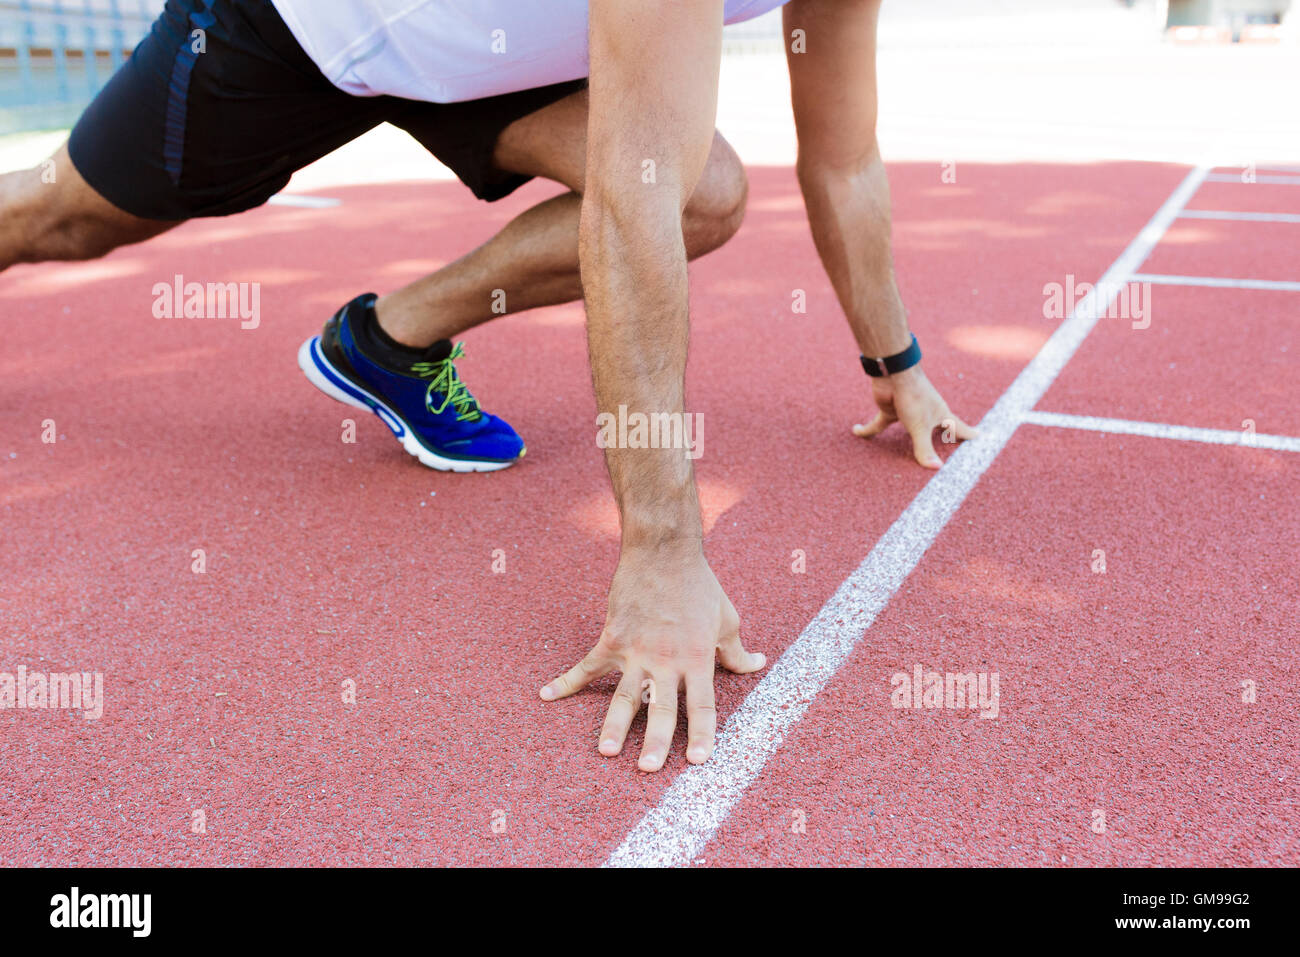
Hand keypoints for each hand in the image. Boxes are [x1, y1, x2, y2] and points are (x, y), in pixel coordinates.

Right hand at [539, 542, 765, 771]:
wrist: (663, 552)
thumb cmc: (699, 586)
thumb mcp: (727, 618)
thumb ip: (737, 650)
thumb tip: (757, 665)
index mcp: (698, 658)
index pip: (702, 705)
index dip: (703, 734)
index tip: (698, 761)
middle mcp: (667, 659)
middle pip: (661, 708)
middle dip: (656, 742)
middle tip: (648, 769)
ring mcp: (636, 650)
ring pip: (624, 696)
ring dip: (614, 725)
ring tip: (607, 752)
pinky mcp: (612, 638)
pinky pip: (587, 666)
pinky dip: (567, 681)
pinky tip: (547, 695)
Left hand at [852, 365, 977, 467]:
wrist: (894, 373)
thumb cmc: (914, 396)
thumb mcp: (920, 426)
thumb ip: (925, 449)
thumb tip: (935, 468)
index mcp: (941, 415)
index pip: (959, 428)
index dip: (969, 435)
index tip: (981, 438)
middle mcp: (927, 414)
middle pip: (937, 430)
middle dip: (943, 439)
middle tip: (949, 449)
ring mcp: (909, 412)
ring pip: (908, 430)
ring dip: (907, 440)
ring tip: (907, 451)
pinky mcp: (890, 410)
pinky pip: (878, 423)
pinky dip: (867, 430)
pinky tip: (855, 432)